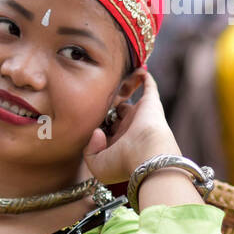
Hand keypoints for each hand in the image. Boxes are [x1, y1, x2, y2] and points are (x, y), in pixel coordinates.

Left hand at [82, 71, 180, 185]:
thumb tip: (96, 131)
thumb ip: (89, 149)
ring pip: (127, 99)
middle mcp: (128, 129)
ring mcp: (139, 116)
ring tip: (110, 80)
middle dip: (104, 107)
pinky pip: (149, 86)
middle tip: (92, 97)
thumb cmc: (123, 163)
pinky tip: (138, 69)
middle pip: (113, 113)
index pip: (103, 130)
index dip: (94, 124)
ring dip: (119, 91)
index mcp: (116, 144)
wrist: (148, 156)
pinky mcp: (150, 104)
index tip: (82, 118)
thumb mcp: (97, 164)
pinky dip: (144, 78)